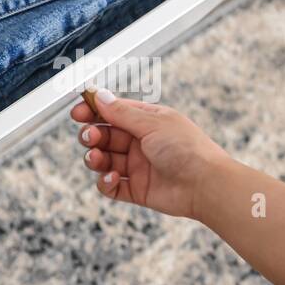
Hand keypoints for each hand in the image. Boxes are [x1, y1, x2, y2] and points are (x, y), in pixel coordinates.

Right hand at [72, 88, 230, 218]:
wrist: (206, 185)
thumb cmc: (188, 149)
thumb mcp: (153, 123)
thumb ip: (122, 112)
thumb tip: (99, 95)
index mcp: (147, 122)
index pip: (113, 112)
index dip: (93, 111)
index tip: (77, 112)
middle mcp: (140, 143)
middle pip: (104, 136)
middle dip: (92, 135)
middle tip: (91, 137)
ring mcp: (137, 167)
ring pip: (103, 160)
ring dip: (95, 158)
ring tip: (97, 159)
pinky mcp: (135, 189)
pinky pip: (110, 186)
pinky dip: (105, 182)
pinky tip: (113, 178)